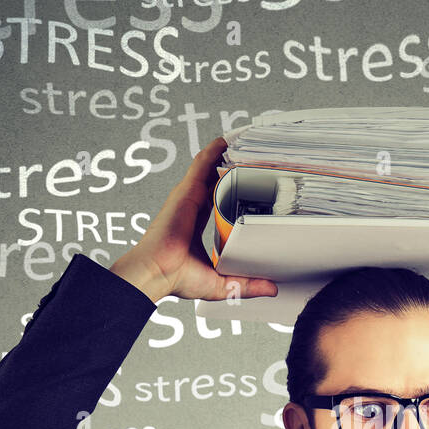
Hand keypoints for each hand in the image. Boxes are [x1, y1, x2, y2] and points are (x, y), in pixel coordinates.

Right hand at [109, 136, 278, 302]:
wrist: (156, 272)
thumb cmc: (176, 278)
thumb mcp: (222, 283)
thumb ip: (247, 284)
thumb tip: (272, 288)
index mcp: (198, 226)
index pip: (219, 203)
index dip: (232, 192)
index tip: (249, 185)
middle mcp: (193, 209)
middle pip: (215, 182)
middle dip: (231, 169)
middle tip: (253, 159)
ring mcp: (188, 198)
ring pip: (209, 170)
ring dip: (225, 156)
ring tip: (245, 143)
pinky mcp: (186, 191)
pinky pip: (201, 165)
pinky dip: (212, 151)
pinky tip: (225, 140)